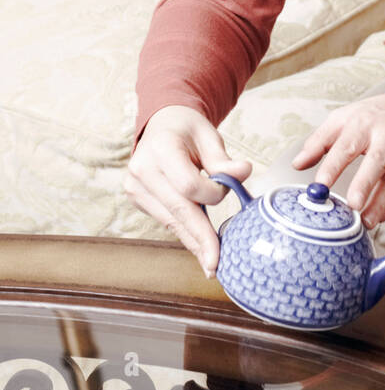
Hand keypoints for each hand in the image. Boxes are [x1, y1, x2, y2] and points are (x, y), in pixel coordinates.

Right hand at [124, 105, 251, 276]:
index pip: (188, 185)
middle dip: (200, 237)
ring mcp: (135, 187)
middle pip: (178, 210)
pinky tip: (199, 247)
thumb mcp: (208, 136)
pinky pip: (166, 220)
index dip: (211, 194)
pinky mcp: (137, 199)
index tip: (228, 189)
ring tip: (210, 263)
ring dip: (193, 241)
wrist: (161, 125)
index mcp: (161, 148)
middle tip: (216, 264)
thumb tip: (245, 172)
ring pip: (171, 221)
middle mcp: (141, 170)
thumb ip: (224, 159)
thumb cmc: (187, 130)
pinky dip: (185, 232)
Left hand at [289, 90, 384, 226]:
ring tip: (365, 222)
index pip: (347, 145)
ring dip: (379, 204)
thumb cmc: (376, 117)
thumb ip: (319, 142)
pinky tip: (378, 216)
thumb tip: (298, 164)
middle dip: (364, 184)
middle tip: (352, 204)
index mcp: (365, 123)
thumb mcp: (345, 119)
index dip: (333, 166)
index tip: (321, 184)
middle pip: (377, 160)